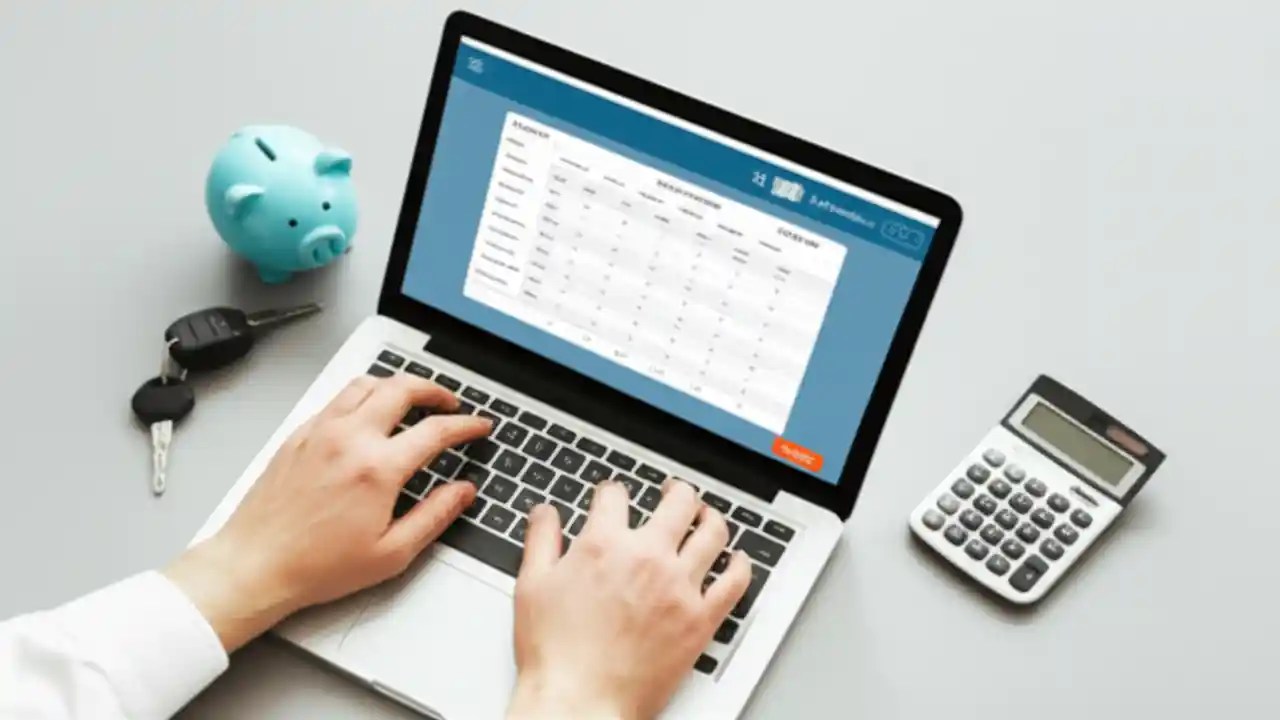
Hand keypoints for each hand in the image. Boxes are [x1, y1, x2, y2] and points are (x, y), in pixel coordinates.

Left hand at [164, 373, 491, 651]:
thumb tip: (462, 492)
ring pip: (367, 384)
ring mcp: (320, 431)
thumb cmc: (316, 566)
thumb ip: (435, 516)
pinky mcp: (299, 435)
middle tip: (450, 403)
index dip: (465, 425)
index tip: (477, 426)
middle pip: (402, 388)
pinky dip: (363, 396)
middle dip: (435, 390)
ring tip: (412, 398)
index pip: (436, 430)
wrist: (255, 566)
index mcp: (377, 469)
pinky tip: (369, 413)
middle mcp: (349, 439)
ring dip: (397, 384)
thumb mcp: (391, 554)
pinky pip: (338, 399)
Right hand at [508, 480, 751, 719]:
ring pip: (713, 533)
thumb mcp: (532, 585)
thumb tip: (544, 512)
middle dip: (675, 490)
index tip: (612, 497)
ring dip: (710, 517)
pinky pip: (735, 583)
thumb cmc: (556, 654)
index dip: (611, 491)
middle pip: (678, 502)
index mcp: (605, 545)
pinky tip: (736, 560)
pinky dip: (740, 565)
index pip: (616, 495)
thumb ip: (541, 540)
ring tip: (706, 516)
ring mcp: (679, 588)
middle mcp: (648, 558)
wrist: (580, 702)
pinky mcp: (700, 620)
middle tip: (673, 492)